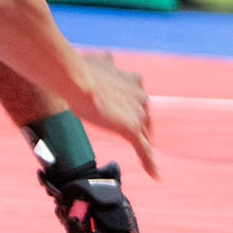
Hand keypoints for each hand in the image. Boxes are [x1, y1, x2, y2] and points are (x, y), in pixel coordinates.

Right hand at [74, 51, 158, 177]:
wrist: (76, 79)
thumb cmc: (82, 69)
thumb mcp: (98, 60)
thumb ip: (106, 62)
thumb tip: (108, 56)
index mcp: (134, 80)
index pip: (139, 101)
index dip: (134, 112)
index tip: (128, 118)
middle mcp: (141, 95)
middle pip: (144, 118)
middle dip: (140, 128)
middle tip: (134, 140)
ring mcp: (138, 113)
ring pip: (143, 133)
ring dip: (141, 143)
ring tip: (142, 158)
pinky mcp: (132, 129)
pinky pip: (144, 150)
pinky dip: (151, 163)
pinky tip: (156, 176)